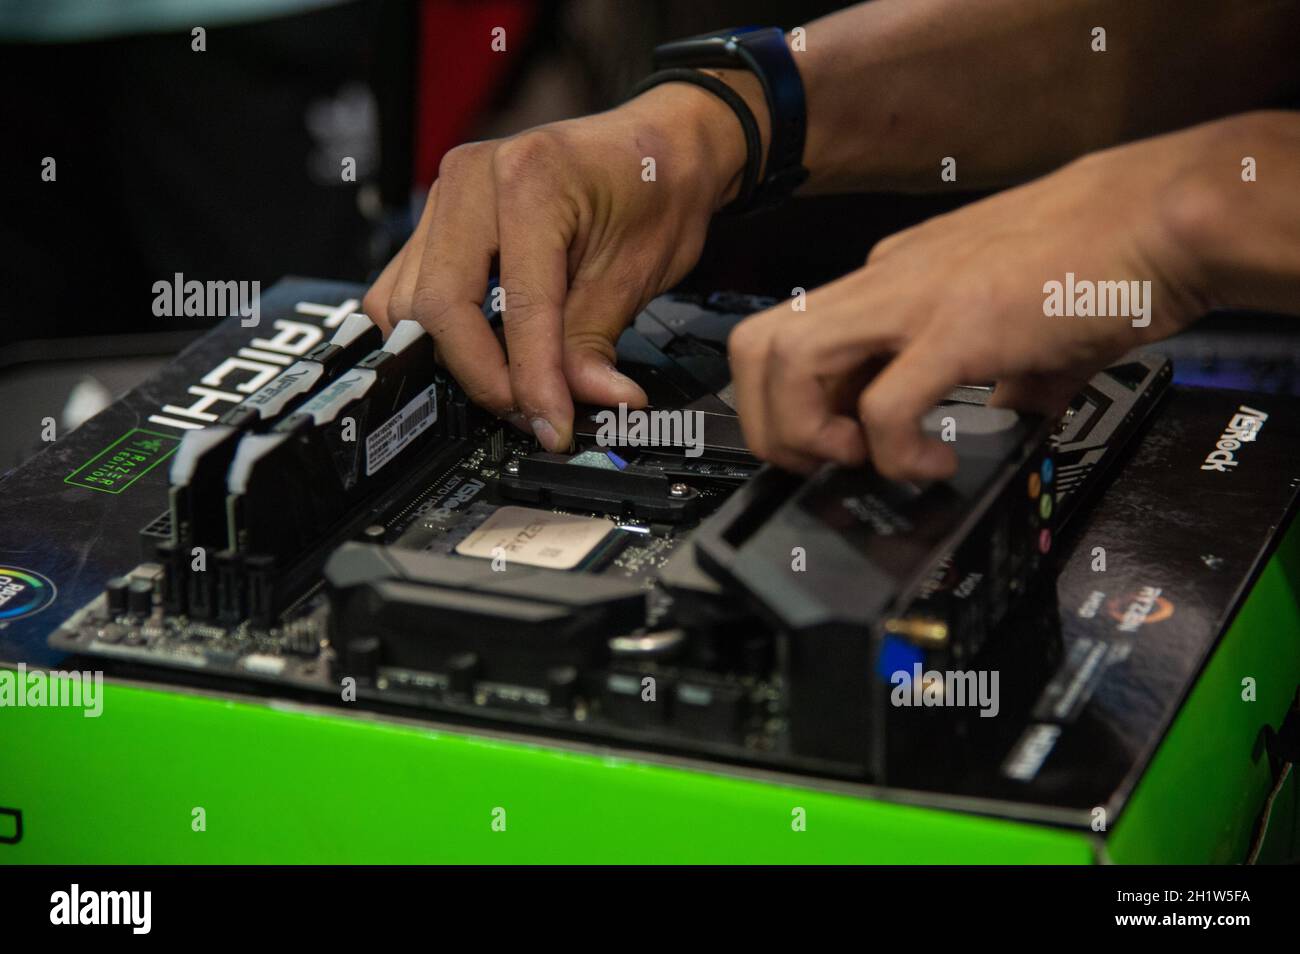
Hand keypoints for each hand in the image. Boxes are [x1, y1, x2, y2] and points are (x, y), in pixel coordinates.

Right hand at [363, 82, 755, 450]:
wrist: (657, 146)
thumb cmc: (655, 186)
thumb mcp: (637, 272)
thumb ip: (593, 345)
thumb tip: (577, 405)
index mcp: (531, 180)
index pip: (517, 306)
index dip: (533, 381)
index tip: (552, 426)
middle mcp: (473, 178)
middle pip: (440, 306)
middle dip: (482, 376)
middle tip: (529, 413)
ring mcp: (447, 194)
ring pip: (410, 300)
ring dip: (453, 357)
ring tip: (510, 386)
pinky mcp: (439, 215)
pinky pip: (411, 285)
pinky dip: (437, 330)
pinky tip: (479, 350)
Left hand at [728, 127, 1212, 480]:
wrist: (1163, 216)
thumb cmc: (1101, 256)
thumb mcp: (1021, 319)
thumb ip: (999, 369)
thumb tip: (1007, 413)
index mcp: (892, 278)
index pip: (793, 340)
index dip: (793, 406)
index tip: (836, 446)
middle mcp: (884, 280)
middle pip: (758, 347)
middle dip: (770, 424)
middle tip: (825, 462)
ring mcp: (913, 299)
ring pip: (787, 362)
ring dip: (806, 433)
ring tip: (863, 461)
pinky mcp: (957, 327)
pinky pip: (882, 406)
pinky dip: (893, 453)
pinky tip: (932, 464)